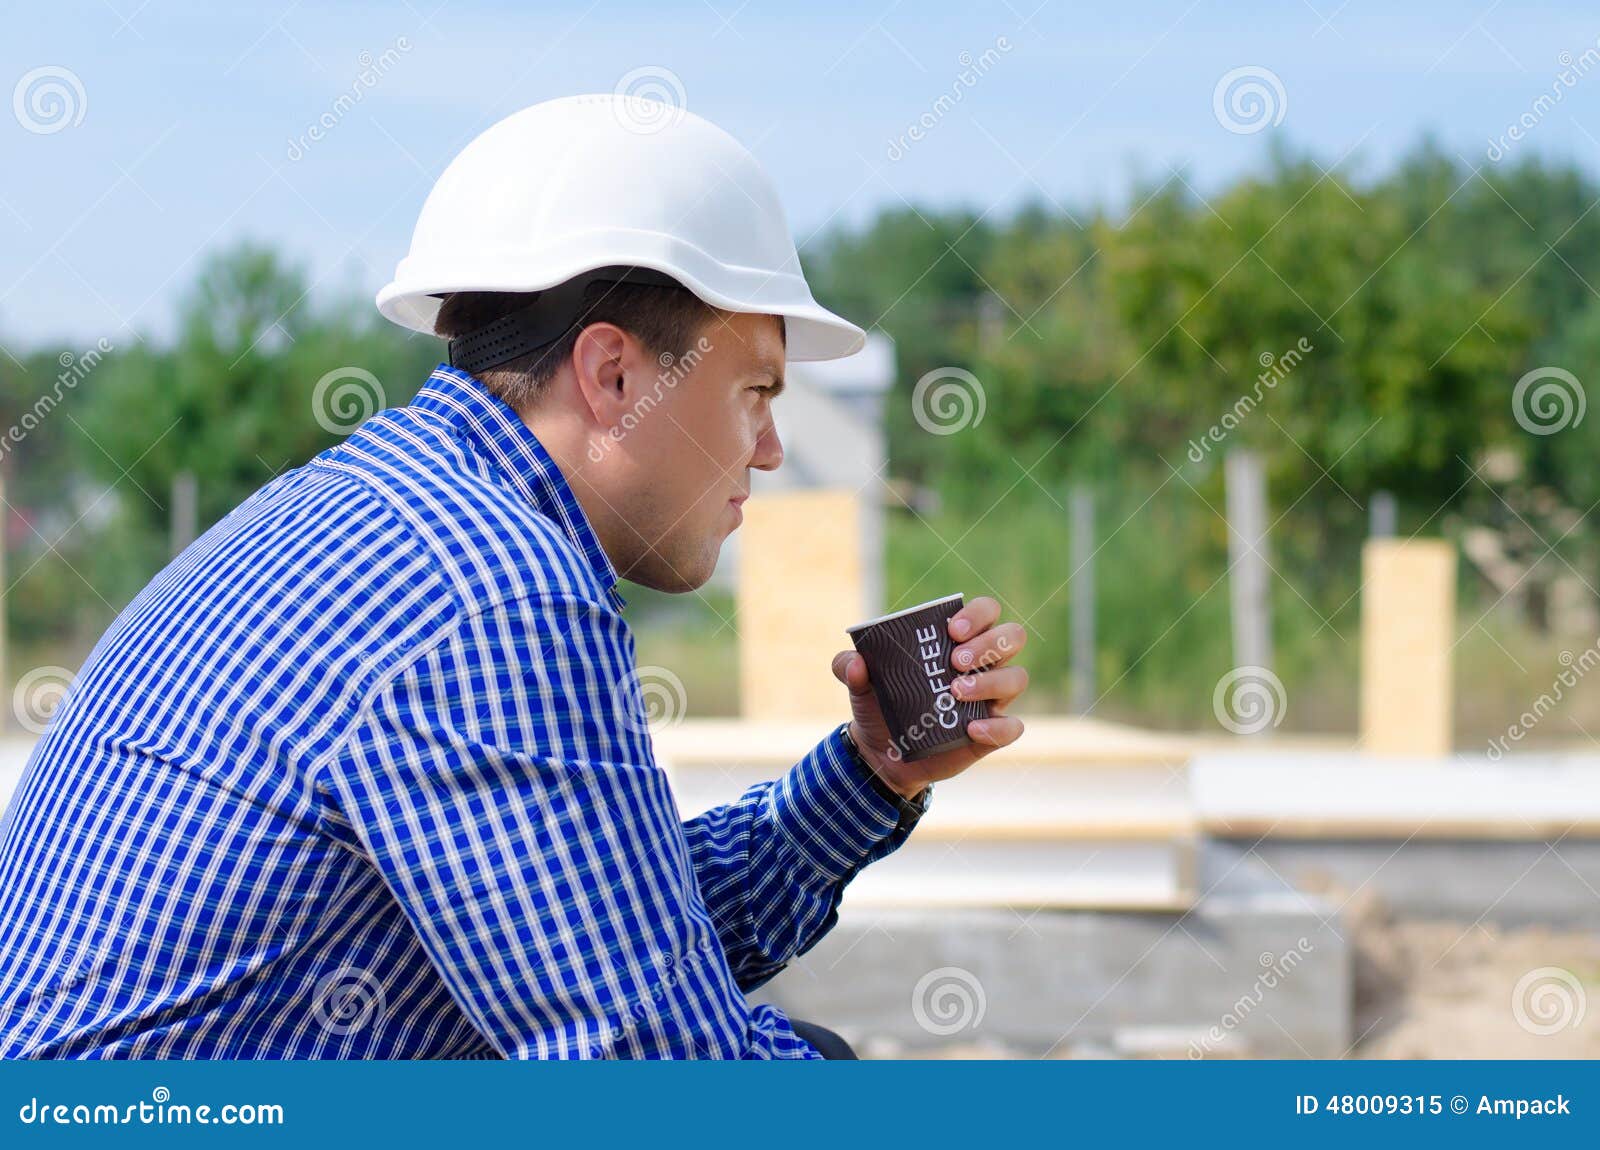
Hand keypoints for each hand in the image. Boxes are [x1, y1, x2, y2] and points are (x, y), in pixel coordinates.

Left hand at [830, 596, 1027, 799]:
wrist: (881, 754)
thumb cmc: (880, 704)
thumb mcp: (859, 684)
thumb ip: (848, 665)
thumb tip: (857, 663)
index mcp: (959, 641)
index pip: (987, 611)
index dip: (978, 614)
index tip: (951, 630)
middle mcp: (983, 665)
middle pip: (1012, 637)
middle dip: (989, 643)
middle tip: (955, 661)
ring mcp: (991, 699)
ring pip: (1016, 678)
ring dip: (990, 681)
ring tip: (955, 692)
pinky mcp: (991, 733)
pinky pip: (1013, 727)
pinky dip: (997, 727)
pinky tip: (971, 729)